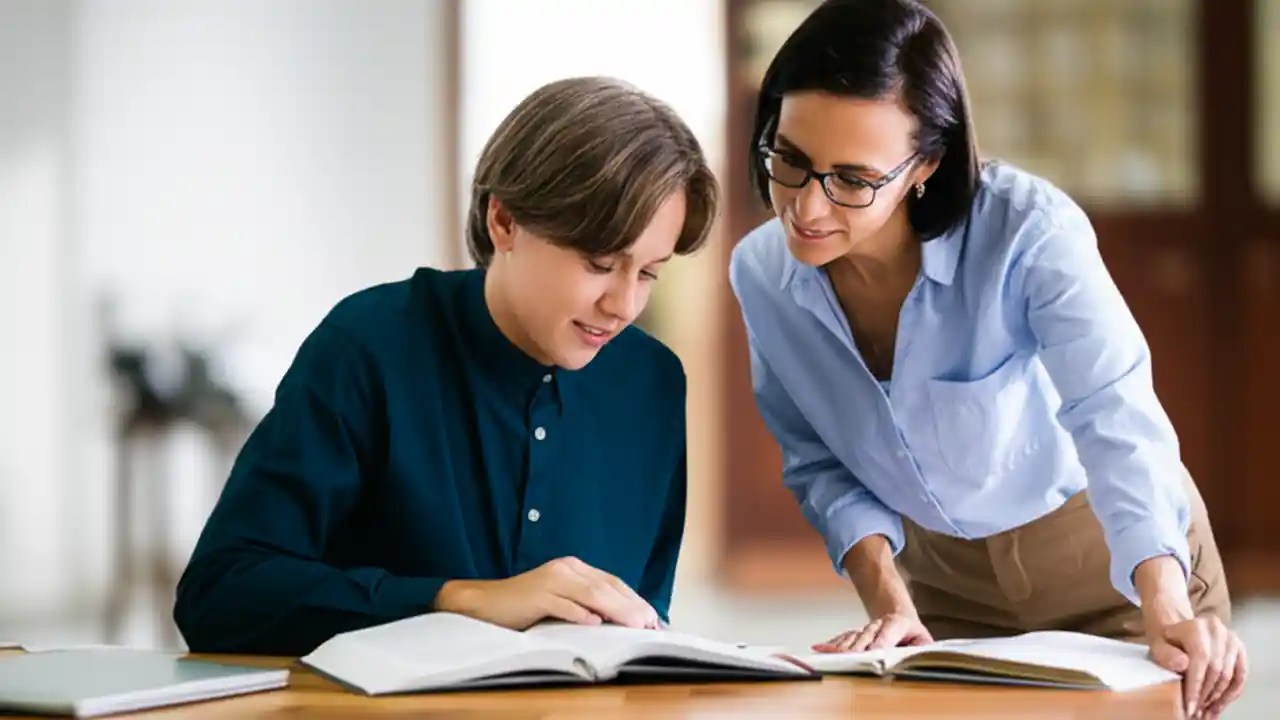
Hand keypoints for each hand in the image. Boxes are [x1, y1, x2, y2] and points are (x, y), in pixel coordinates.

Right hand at [434, 556, 659, 630]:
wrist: (486, 601)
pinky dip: (578, 613)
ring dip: (614, 609)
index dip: (634, 598)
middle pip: (605, 586)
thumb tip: (617, 620)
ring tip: (632, 623)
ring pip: (589, 593)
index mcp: (574, 568)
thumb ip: (585, 603)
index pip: (611, 582)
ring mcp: (550, 580)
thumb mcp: (561, 599)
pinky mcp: (535, 594)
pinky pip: (561, 603)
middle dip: (630, 605)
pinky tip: (593, 623)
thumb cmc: (526, 605)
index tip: (652, 617)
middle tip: (649, 622)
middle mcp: (565, 568)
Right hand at [811, 612, 933, 652]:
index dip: (878, 644)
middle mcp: (877, 625)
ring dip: (839, 646)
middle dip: (854, 649)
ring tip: (825, 653)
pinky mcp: (856, 633)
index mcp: (896, 624)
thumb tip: (922, 659)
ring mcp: (865, 629)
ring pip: (851, 637)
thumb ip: (924, 649)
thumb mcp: (924, 639)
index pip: (886, 635)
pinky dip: (831, 644)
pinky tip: (820, 648)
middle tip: (846, 658)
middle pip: (864, 638)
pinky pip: (843, 638)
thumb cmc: (911, 633)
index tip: (871, 653)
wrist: (898, 615)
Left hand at [1147, 615, 1246, 719]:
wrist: (1179, 629)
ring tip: (1206, 712)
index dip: (1196, 686)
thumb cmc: (1167, 641)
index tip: (1190, 706)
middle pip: (1217, 670)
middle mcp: (1217, 630)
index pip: (1201, 659)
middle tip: (1197, 712)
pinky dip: (1231, 693)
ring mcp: (1231, 639)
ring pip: (1230, 675)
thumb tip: (1183, 664)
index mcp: (1196, 627)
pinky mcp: (1240, 649)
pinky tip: (1219, 704)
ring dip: (1218, 697)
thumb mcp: (1157, 645)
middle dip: (1206, 695)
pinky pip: (1241, 676)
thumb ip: (1166, 654)